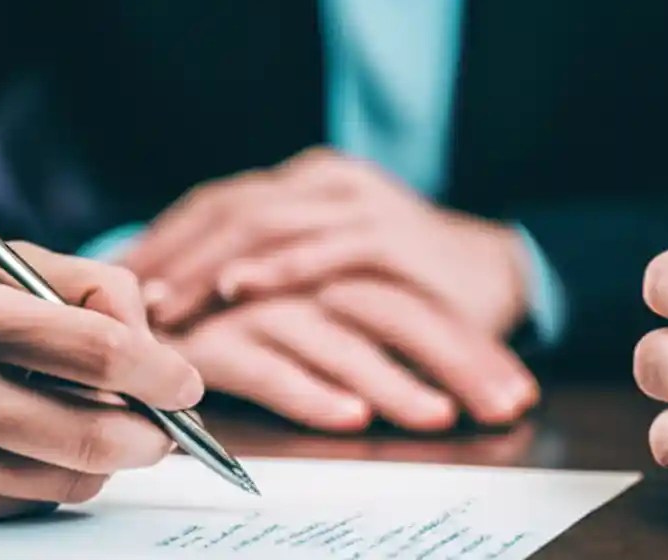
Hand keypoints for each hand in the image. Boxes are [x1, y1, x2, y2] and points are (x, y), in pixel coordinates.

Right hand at [0, 245, 201, 525]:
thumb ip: (79, 286)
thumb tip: (152, 339)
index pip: (96, 352)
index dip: (160, 373)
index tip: (187, 384)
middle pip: (97, 435)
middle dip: (155, 435)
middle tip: (168, 423)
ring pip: (74, 479)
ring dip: (109, 458)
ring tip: (96, 424)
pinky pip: (32, 504)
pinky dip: (55, 478)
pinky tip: (31, 445)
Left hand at [124, 148, 531, 339]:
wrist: (496, 276)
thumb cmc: (399, 280)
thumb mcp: (324, 263)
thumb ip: (267, 265)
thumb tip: (178, 297)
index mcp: (302, 182)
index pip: (215, 204)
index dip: (160, 239)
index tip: (112, 279)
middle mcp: (322, 180)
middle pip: (226, 209)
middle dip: (168, 254)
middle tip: (120, 296)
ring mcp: (355, 203)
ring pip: (262, 225)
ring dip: (204, 265)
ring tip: (160, 302)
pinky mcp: (387, 235)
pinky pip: (320, 249)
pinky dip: (273, 269)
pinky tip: (234, 288)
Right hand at [166, 279, 538, 431]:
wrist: (150, 296)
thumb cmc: (253, 317)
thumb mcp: (328, 318)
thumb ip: (381, 343)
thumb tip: (462, 394)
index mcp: (337, 250)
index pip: (418, 298)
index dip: (471, 347)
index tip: (517, 398)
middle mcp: (300, 267)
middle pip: (389, 306)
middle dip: (453, 359)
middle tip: (500, 407)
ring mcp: (252, 296)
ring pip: (334, 331)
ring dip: (388, 377)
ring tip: (434, 416)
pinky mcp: (208, 331)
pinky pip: (264, 358)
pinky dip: (307, 388)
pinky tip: (348, 416)